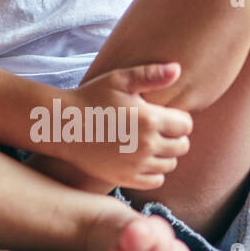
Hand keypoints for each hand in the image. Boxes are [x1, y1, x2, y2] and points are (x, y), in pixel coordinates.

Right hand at [53, 63, 192, 190]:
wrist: (63, 125)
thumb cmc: (91, 97)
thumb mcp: (119, 79)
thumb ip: (150, 74)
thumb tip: (178, 69)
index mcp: (150, 118)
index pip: (186, 125)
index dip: (178, 118)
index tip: (162, 114)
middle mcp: (147, 144)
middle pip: (182, 146)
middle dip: (174, 136)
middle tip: (156, 128)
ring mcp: (137, 164)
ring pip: (170, 164)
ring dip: (164, 154)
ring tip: (148, 142)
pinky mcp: (126, 178)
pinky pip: (156, 181)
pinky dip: (154, 171)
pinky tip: (141, 158)